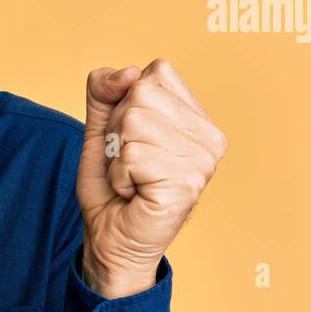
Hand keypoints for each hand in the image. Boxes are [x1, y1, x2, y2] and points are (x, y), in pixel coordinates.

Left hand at [77, 58, 226, 298]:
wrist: (110, 240)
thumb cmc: (111, 186)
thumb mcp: (100, 127)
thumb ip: (105, 89)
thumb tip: (128, 72)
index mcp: (197, 118)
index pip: (156, 71)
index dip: (124, 102)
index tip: (131, 138)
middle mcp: (210, 137)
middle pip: (141, 93)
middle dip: (117, 129)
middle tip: (128, 163)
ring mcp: (202, 161)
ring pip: (133, 122)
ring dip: (117, 155)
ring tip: (131, 179)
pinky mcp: (187, 183)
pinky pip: (131, 155)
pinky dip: (119, 176)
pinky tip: (134, 194)